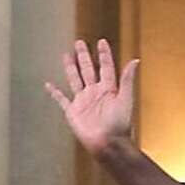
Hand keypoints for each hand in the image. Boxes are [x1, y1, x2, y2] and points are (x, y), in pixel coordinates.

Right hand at [46, 38, 138, 162]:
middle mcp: (95, 92)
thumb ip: (127, 79)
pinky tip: (49, 84)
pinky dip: (54, 92)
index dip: (104, 54)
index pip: (106, 67)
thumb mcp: (126, 98)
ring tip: (66, 55)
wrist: (108, 144)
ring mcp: (83, 101)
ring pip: (75, 79)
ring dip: (71, 67)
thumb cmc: (119, 124)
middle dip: (84, 56)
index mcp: (109, 88)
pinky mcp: (73, 111)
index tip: (101, 41)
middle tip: (79, 42)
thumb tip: (135, 59)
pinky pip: (62, 99)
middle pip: (88, 69)